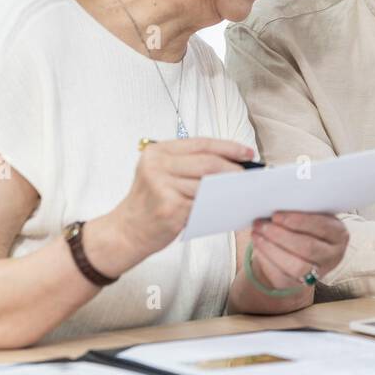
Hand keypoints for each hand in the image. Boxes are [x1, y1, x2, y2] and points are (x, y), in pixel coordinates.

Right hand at [99, 138, 256, 268]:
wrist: (126, 231)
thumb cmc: (151, 203)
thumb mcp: (162, 174)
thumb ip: (190, 166)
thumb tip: (232, 165)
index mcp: (157, 152)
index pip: (201, 143)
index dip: (229, 147)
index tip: (248, 152)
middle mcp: (157, 165)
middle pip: (208, 163)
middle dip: (233, 169)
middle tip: (248, 176)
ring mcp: (162, 187)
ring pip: (208, 184)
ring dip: (229, 189)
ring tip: (242, 191)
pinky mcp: (169, 208)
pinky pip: (203, 204)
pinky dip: (219, 205)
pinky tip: (228, 206)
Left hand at [249, 212, 349, 290]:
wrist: (302, 251)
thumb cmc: (305, 226)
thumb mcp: (310, 216)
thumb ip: (300, 210)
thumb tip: (276, 205)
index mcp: (339, 234)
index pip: (321, 226)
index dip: (297, 221)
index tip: (276, 215)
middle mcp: (334, 255)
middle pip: (308, 248)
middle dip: (280, 235)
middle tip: (261, 224)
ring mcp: (320, 272)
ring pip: (296, 266)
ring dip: (272, 249)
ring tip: (256, 234)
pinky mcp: (301, 285)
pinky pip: (283, 277)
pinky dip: (268, 261)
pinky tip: (259, 247)